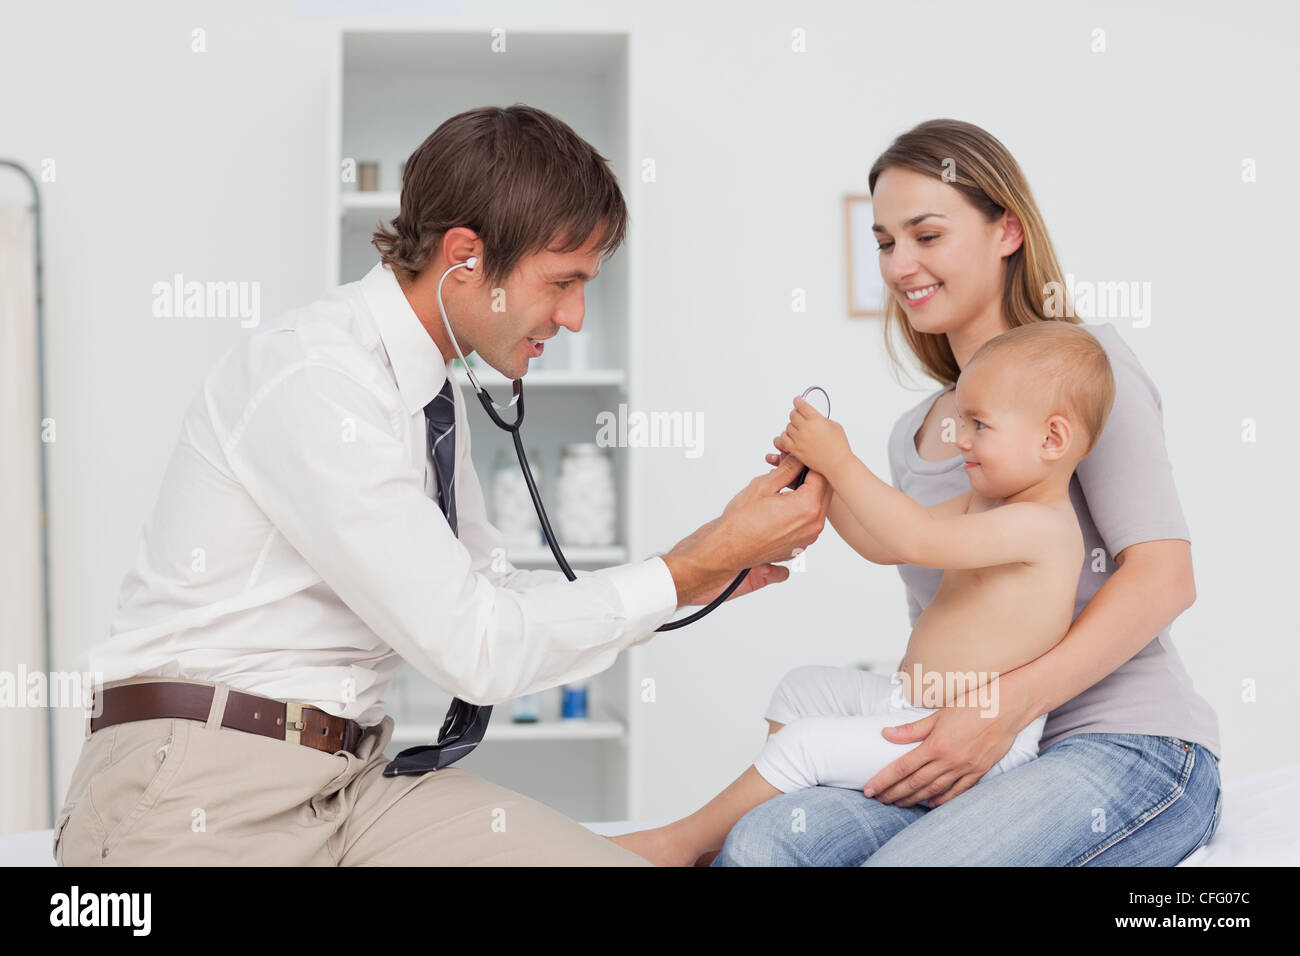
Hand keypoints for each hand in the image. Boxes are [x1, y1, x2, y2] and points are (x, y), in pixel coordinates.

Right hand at [662, 455, 830, 605]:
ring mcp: (808, 537)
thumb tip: (798, 458)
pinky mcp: (801, 544)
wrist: (728, 550)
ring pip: (817, 505)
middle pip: (824, 490)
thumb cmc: (740, 522)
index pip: (821, 474)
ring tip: (784, 483)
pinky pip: (808, 521)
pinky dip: (801, 508)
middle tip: (791, 465)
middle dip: (809, 475)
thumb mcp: (764, 485)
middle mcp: (813, 524)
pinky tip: (782, 502)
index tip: (798, 456)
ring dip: (806, 491)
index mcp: (807, 507)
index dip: (809, 460)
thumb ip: (788, 469)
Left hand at [774, 396, 851, 478]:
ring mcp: (800, 439)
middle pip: (793, 415)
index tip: (797, 400)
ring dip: (792, 426)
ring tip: (798, 429)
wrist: (838, 464)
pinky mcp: (796, 450)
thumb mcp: (834, 425)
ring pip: (788, 426)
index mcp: (816, 419)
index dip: (798, 401)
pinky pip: (783, 439)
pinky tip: (790, 437)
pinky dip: (785, 436)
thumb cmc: (839, 446)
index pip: (801, 405)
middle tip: (799, 416)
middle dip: (796, 414)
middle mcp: (806, 428)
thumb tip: (813, 417)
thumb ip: (821, 419)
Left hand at [861, 674, 1034, 807]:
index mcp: (936, 744)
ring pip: (934, 790)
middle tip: (878, 800)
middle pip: (915, 783)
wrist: (1008, 706)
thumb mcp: (938, 714)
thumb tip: (886, 734)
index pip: (902, 767)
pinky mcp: (979, 771)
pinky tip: (929, 803)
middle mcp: (949, 760)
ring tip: (897, 803)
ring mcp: (965, 768)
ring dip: (913, 799)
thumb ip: (911, 729)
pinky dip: (942, 800)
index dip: (883, 780)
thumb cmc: (973, 703)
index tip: (869, 790)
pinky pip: (957, 792)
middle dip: (893, 793)